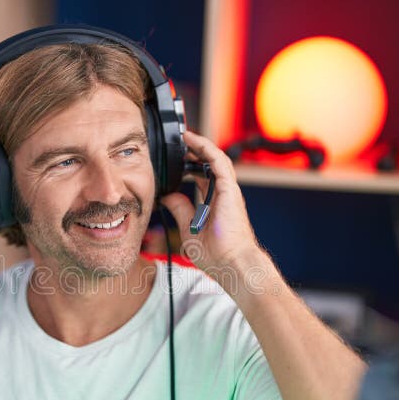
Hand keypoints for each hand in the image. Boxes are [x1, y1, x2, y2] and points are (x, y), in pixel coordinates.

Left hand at [160, 131, 266, 286]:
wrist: (231, 263)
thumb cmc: (215, 254)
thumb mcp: (188, 229)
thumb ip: (180, 210)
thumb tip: (167, 196)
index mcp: (213, 204)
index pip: (200, 178)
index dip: (188, 166)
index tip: (174, 159)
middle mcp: (222, 194)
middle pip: (207, 165)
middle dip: (193, 152)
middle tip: (176, 143)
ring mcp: (228, 191)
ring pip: (215, 159)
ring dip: (200, 146)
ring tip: (184, 135)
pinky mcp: (230, 190)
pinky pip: (219, 162)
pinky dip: (206, 149)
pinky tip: (193, 140)